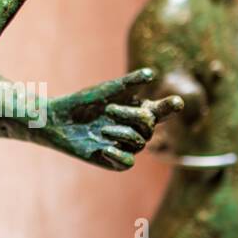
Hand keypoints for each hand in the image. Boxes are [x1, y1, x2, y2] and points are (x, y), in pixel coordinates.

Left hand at [44, 68, 183, 169]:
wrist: (60, 119)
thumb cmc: (84, 102)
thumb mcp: (107, 90)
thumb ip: (129, 83)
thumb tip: (151, 74)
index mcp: (137, 111)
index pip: (160, 111)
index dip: (170, 107)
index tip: (177, 101)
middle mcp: (134, 129)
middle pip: (149, 127)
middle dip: (132, 116)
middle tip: (109, 109)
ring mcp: (125, 146)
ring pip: (139, 144)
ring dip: (121, 133)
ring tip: (101, 128)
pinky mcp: (113, 160)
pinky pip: (127, 163)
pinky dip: (118, 155)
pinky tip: (104, 149)